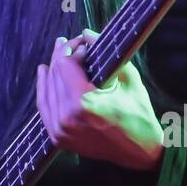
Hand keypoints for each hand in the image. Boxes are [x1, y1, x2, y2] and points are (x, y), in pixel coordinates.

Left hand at [36, 30, 164, 171]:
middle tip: (68, 42)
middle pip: (54, 76)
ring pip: (46, 91)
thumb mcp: (128, 78)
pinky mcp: (59, 138)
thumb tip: (86, 33)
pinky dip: (45, 90)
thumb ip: (104, 53)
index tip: (83, 43)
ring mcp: (60, 131)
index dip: (72, 49)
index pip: (65, 65)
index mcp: (84, 103)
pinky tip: (44, 73)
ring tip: (58, 53)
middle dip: (61, 56)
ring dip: (52, 70)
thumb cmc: (139, 114)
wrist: (142, 152)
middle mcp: (67, 118)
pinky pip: (45, 108)